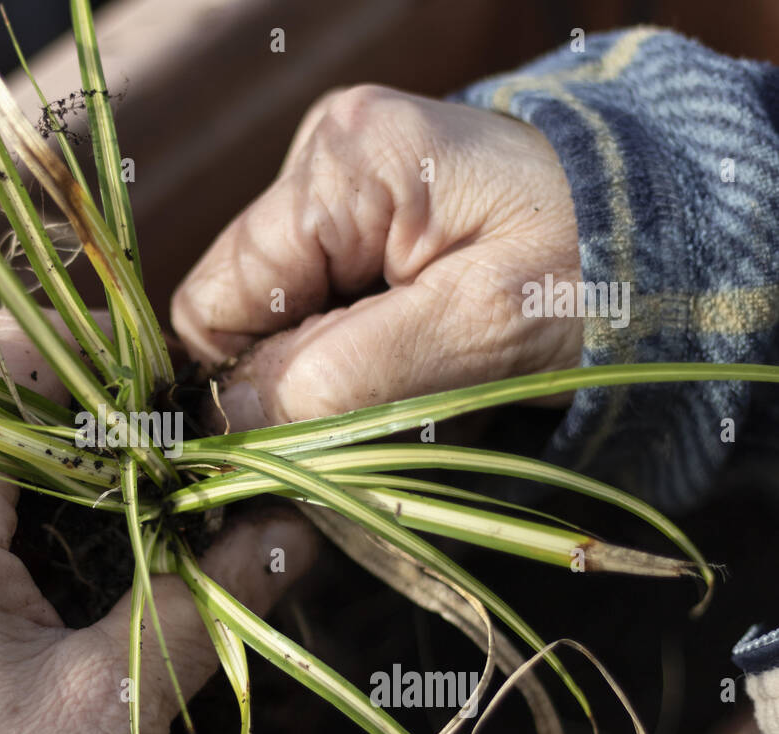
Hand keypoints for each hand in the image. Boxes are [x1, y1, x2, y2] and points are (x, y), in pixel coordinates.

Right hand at [172, 85, 583, 429]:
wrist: (678, 232)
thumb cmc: (594, 269)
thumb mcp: (472, 335)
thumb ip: (339, 379)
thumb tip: (229, 418)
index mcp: (342, 164)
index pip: (212, 303)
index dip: (249, 381)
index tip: (327, 416)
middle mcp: (325, 158)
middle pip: (246, 313)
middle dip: (309, 376)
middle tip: (403, 394)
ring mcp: (346, 185)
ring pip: (285, 321)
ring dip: (344, 371)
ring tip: (431, 367)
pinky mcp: (370, 216)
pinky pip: (325, 309)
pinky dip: (368, 352)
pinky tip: (428, 349)